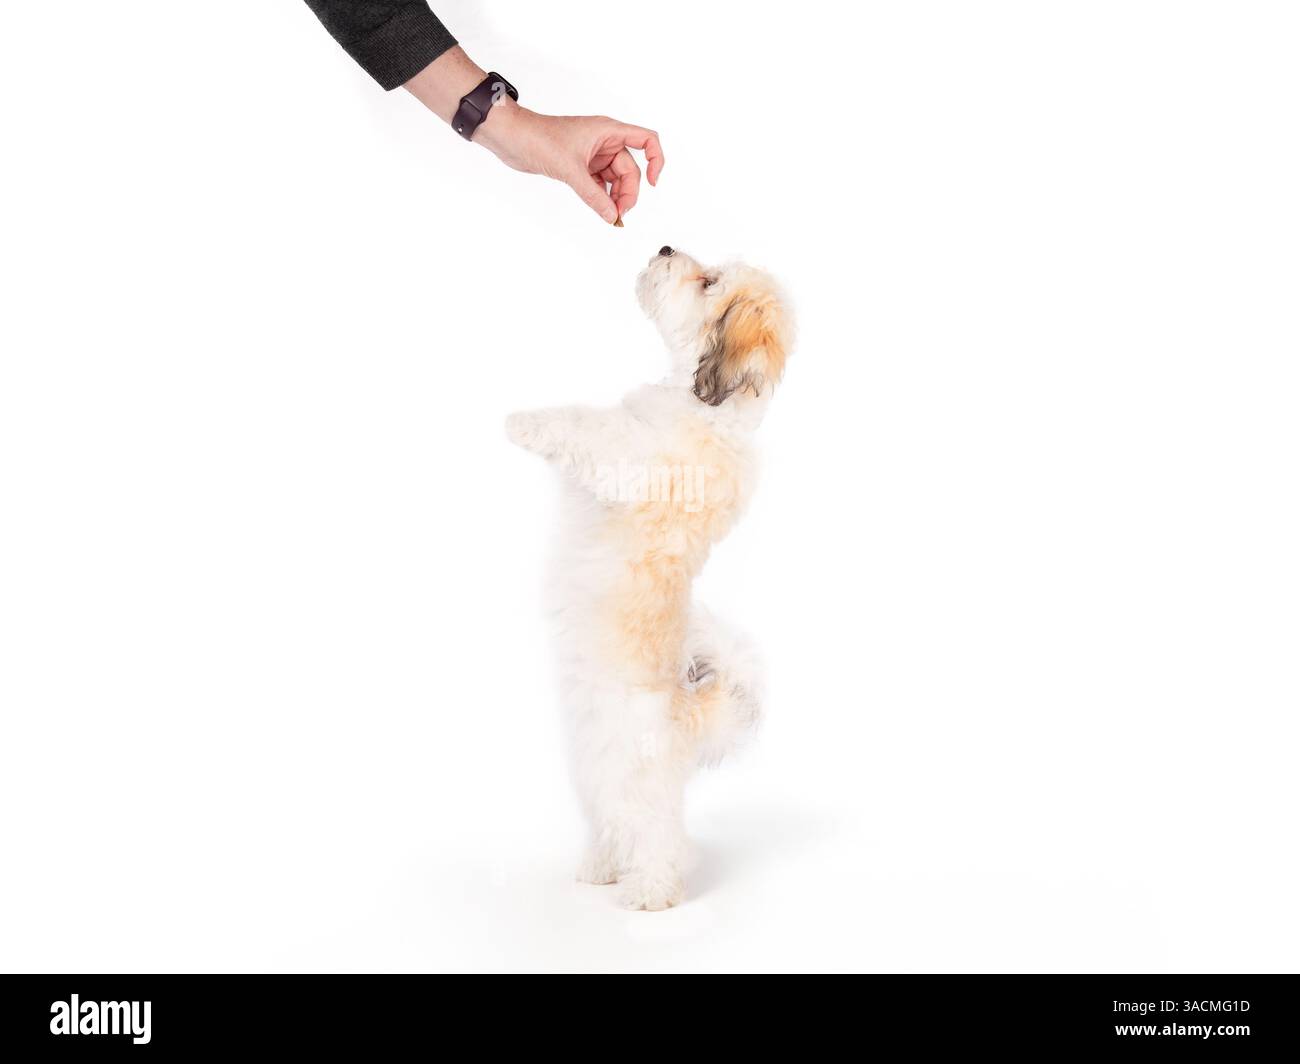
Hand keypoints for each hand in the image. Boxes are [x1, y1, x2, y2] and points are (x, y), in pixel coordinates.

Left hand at [478, 105, 663, 223]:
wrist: (512, 137)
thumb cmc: (538, 138)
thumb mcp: (570, 169)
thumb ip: (594, 195)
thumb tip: (612, 216)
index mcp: (608, 131)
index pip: (646, 140)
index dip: (655, 160)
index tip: (652, 183)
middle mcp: (604, 141)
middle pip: (630, 168)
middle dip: (628, 192)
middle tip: (619, 215)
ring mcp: (593, 154)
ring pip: (615, 178)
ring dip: (615, 197)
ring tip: (611, 215)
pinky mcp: (581, 165)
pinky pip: (600, 183)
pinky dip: (603, 196)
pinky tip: (601, 210)